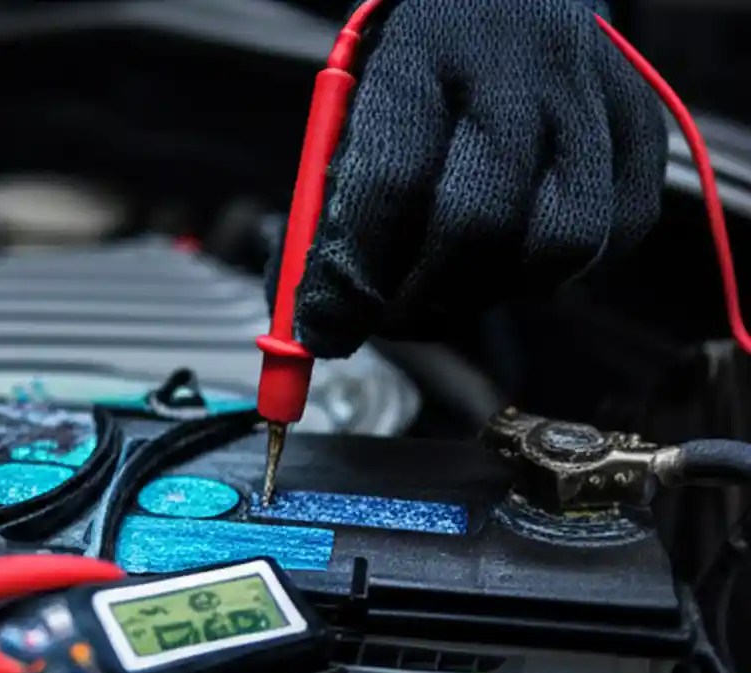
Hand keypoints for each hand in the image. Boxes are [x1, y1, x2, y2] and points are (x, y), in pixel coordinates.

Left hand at [269, 0, 666, 357]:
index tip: (327, 329)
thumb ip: (331, 210)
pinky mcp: (641, 123)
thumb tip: (319, 321)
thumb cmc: (418, 71)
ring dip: (497, 291)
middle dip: (425, 296)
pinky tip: (515, 259)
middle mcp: (517, 70)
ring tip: (453, 287)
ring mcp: (591, 96)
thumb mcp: (357, 112)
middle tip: (392, 319)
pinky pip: (618, 233)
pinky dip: (562, 272)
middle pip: (481, 220)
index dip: (357, 274)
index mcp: (422, 56)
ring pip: (563, 241)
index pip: (390, 181)